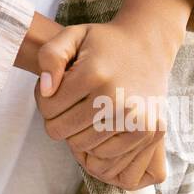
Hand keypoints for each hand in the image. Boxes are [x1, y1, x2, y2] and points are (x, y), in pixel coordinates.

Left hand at [32, 20, 175, 189]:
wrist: (148, 46)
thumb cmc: (104, 43)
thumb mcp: (72, 35)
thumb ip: (50, 55)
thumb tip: (47, 90)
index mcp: (94, 74)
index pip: (48, 108)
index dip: (44, 100)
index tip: (55, 89)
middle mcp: (116, 99)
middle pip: (63, 131)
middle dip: (58, 118)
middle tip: (69, 103)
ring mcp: (135, 119)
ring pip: (82, 147)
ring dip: (77, 134)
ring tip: (83, 113)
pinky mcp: (148, 132)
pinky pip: (107, 157)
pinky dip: (97, 147)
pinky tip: (98, 126)